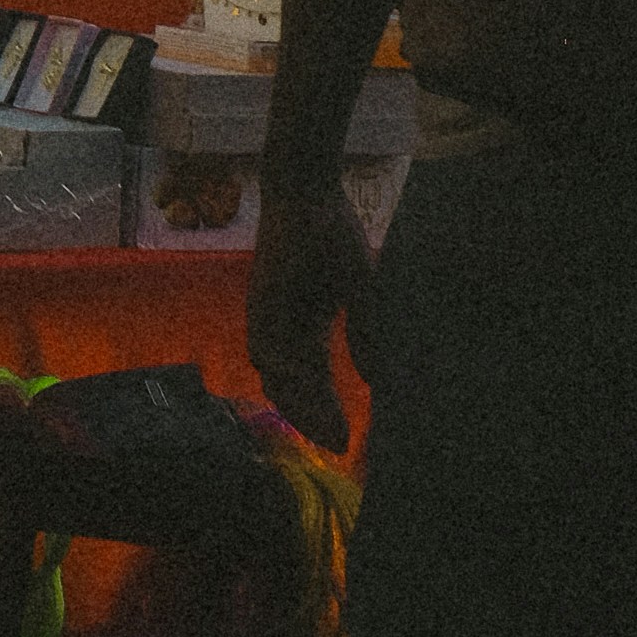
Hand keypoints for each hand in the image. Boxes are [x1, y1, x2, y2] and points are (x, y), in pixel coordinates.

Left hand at [246, 189, 372, 453]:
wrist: (308, 192)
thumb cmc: (333, 234)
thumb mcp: (360, 290)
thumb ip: (364, 333)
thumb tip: (375, 381)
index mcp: (308, 327)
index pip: (316, 381)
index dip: (329, 411)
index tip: (350, 438)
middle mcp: (283, 328)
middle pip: (291, 387)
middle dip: (314, 418)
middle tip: (339, 444)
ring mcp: (269, 316)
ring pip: (275, 374)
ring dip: (298, 402)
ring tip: (326, 427)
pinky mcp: (261, 300)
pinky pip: (267, 345)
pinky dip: (285, 370)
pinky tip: (308, 389)